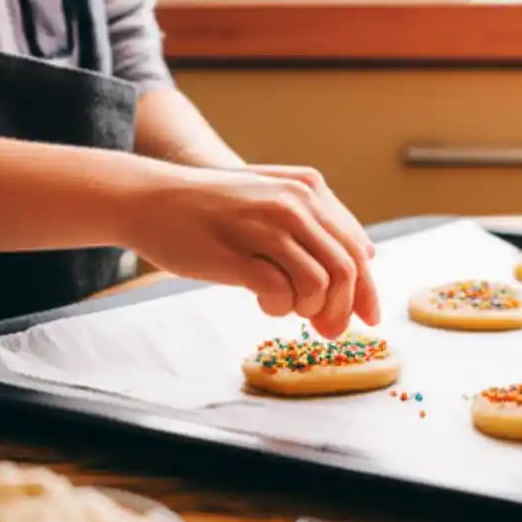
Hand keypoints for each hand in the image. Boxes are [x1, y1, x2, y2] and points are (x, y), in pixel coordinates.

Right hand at [124, 163, 378, 338]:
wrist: (152, 200)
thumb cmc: (213, 209)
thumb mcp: (272, 201)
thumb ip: (317, 225)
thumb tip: (368, 256)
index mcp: (308, 189)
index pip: (355, 247)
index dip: (366, 288)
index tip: (369, 318)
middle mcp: (294, 203)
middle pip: (345, 269)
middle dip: (344, 309)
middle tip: (330, 331)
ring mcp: (267, 226)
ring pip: (319, 283)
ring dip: (309, 308)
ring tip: (287, 307)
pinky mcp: (239, 253)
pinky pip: (281, 292)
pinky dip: (280, 307)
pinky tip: (265, 303)